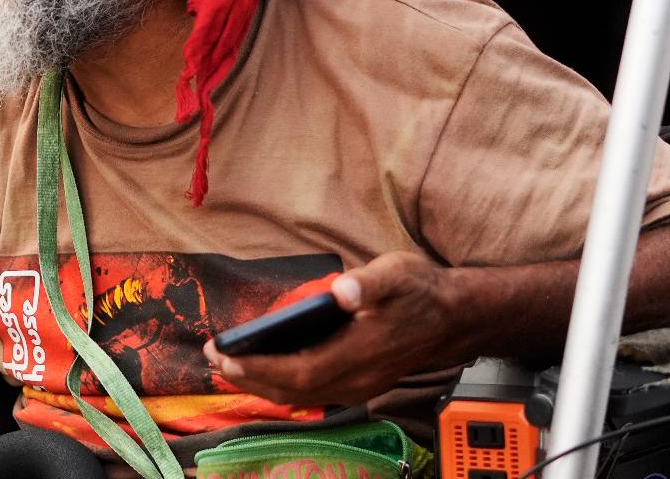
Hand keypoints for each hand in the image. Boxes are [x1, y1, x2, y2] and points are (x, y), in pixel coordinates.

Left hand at [202, 252, 473, 407]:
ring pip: (303, 396)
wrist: (457, 316)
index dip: (259, 368)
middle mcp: (358, 378)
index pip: (299, 371)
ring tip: (228, 366)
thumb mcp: (396, 273)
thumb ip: (367, 283)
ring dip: (263, 384)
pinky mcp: (362, 383)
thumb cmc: (422, 290)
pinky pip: (314, 393)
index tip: (224, 357)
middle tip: (212, 359)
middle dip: (250, 377)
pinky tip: (267, 372)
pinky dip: (285, 385)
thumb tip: (342, 290)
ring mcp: (361, 385)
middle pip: (294, 390)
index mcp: (359, 353)